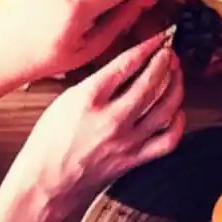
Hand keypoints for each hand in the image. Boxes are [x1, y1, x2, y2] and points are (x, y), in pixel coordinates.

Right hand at [0, 32, 185, 221]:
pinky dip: (177, 123)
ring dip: (175, 85)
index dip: (148, 46)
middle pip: (151, 82)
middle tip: (169, 53)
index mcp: (89, 99)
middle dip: (165, 61)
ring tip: (175, 74)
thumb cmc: (48, 142)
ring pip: (165, 108)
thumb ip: (95, 83)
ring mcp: (125, 140)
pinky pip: (167, 140)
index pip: (127, 63)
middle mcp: (111, 119)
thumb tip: (125, 66)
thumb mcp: (65, 100)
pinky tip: (176, 111)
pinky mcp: (133, 159)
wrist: (44, 184)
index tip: (158, 38)